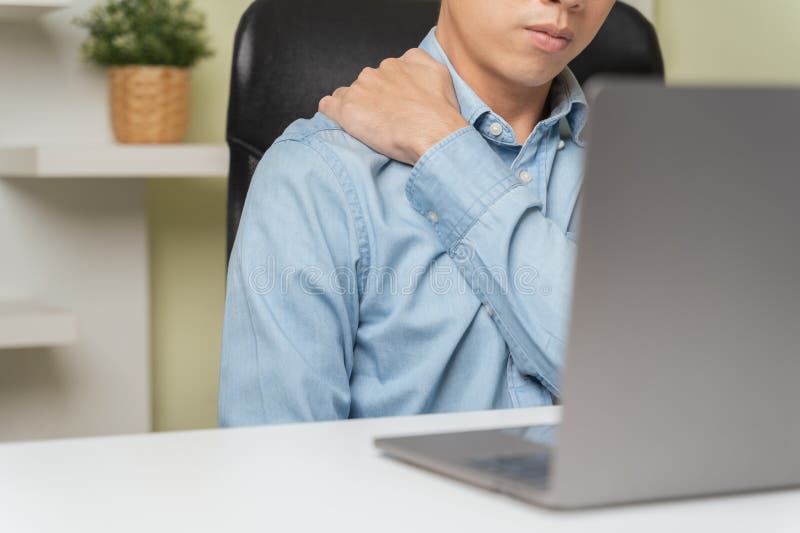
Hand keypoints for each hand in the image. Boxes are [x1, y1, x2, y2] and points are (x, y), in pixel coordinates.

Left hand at [318, 48, 468, 165]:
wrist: (433, 134)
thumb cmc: (441, 113)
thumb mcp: (440, 74)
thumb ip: (420, 63)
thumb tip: (409, 65)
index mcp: (397, 63)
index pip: (383, 74)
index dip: (387, 93)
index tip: (394, 108)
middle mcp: (376, 72)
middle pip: (365, 85)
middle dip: (372, 101)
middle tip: (385, 122)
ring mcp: (360, 89)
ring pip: (347, 95)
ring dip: (356, 109)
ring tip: (371, 128)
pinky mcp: (347, 109)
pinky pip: (328, 106)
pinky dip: (333, 114)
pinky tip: (346, 125)